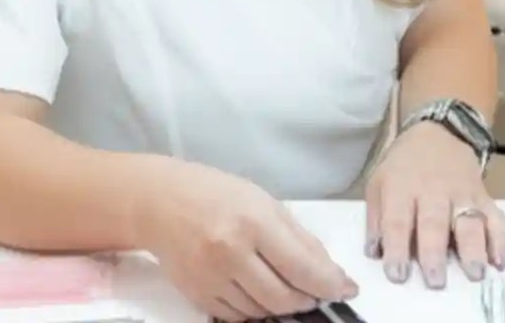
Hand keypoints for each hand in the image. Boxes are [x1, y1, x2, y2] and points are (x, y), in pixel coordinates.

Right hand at [133, 158, 357, 321]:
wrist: (158, 202)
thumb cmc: (216, 195)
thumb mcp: (264, 202)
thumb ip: (300, 238)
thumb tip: (332, 274)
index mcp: (253, 221)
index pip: (302, 267)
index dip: (330, 285)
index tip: (345, 290)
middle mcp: (230, 252)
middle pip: (284, 298)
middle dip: (308, 300)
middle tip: (315, 292)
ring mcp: (210, 277)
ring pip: (262, 311)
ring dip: (282, 306)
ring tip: (286, 288)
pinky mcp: (197, 295)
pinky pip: (237, 316)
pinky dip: (255, 310)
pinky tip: (257, 292)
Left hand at [364, 123, 504, 288]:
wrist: (437, 133)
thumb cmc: (403, 167)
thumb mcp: (379, 183)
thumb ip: (376, 219)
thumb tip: (375, 253)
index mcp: (401, 188)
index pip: (397, 220)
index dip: (397, 248)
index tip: (397, 275)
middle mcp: (433, 191)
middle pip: (434, 223)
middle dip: (435, 253)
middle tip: (435, 281)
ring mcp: (462, 193)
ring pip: (469, 221)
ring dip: (473, 249)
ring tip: (475, 274)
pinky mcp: (484, 196)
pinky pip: (496, 218)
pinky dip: (501, 240)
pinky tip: (500, 261)